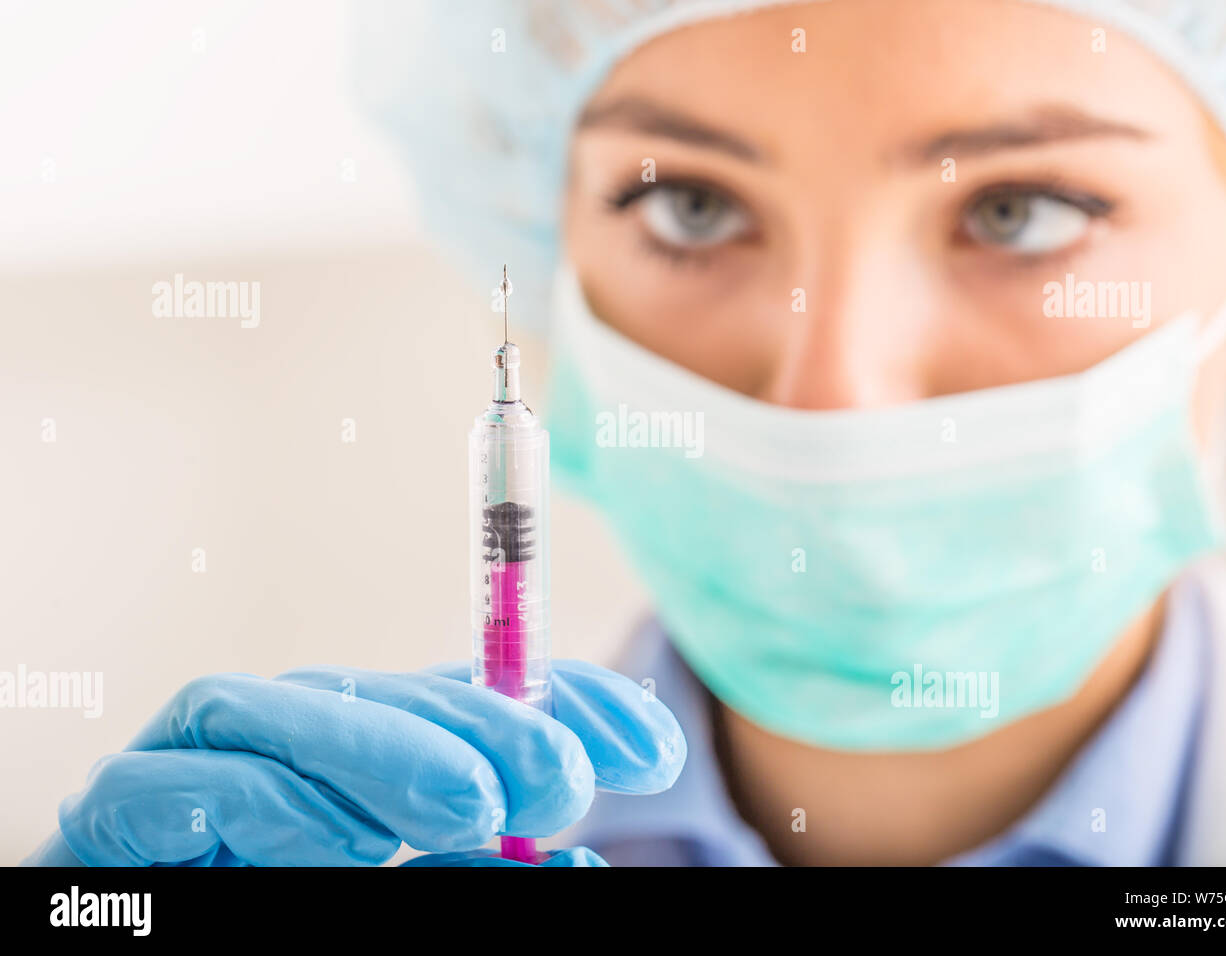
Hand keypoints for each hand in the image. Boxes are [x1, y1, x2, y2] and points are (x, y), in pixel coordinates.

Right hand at [23, 659, 683, 865]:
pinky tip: (328, 839)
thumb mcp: (412, 911)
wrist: (149, 953)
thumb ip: (474, 876)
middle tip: (560, 780)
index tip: (651, 745)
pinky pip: (160, 782)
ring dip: (375, 751)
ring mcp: (190, 777)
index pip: (461, 703)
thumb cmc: (299, 926)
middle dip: (477, 722)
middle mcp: (283, 754)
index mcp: (359, 767)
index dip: (558, 702)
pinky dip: (244, 796)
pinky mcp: (109, 821)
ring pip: (271, 714)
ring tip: (466, 807)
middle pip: (374, 695)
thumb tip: (575, 858)